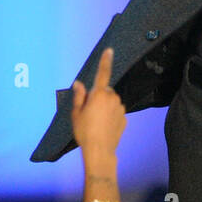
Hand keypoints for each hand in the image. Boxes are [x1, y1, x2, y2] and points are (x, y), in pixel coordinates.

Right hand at [71, 48, 126, 175]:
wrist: (99, 150)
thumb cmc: (85, 132)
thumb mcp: (76, 113)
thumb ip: (79, 96)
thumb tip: (79, 84)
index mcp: (99, 94)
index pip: (103, 73)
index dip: (105, 61)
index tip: (109, 50)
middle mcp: (112, 98)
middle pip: (105, 91)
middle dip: (98, 97)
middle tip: (89, 112)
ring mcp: (120, 108)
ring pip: (111, 102)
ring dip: (105, 107)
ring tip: (96, 122)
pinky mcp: (124, 118)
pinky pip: (116, 112)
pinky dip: (110, 116)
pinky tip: (104, 127)